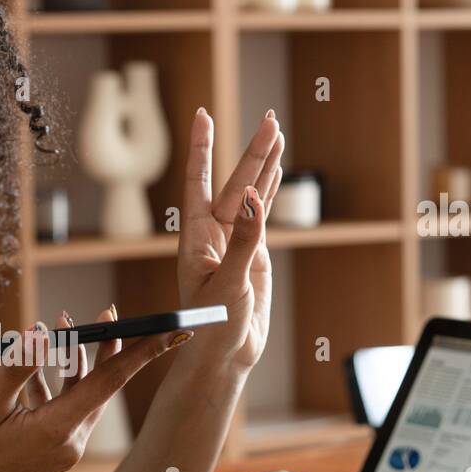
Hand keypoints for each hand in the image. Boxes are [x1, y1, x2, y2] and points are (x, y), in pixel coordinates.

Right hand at [0, 317, 192, 471]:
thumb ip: (17, 367)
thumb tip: (42, 332)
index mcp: (57, 429)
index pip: (109, 382)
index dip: (141, 353)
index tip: (169, 332)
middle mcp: (70, 440)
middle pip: (101, 385)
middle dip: (107, 346)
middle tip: (109, 310)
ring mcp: (64, 448)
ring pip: (83, 394)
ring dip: (75, 360)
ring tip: (62, 321)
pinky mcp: (55, 450)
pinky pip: (65, 408)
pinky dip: (56, 382)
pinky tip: (37, 360)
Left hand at [176, 108, 280, 370]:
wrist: (224, 356)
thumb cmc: (213, 327)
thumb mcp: (228, 284)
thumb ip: (242, 241)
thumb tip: (250, 197)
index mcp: (195, 238)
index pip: (197, 183)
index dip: (201, 148)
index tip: (203, 115)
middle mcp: (212, 235)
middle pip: (234, 183)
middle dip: (252, 151)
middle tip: (270, 119)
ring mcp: (233, 243)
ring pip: (250, 195)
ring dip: (263, 166)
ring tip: (275, 132)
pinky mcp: (251, 256)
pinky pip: (261, 215)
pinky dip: (269, 192)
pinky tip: (275, 171)